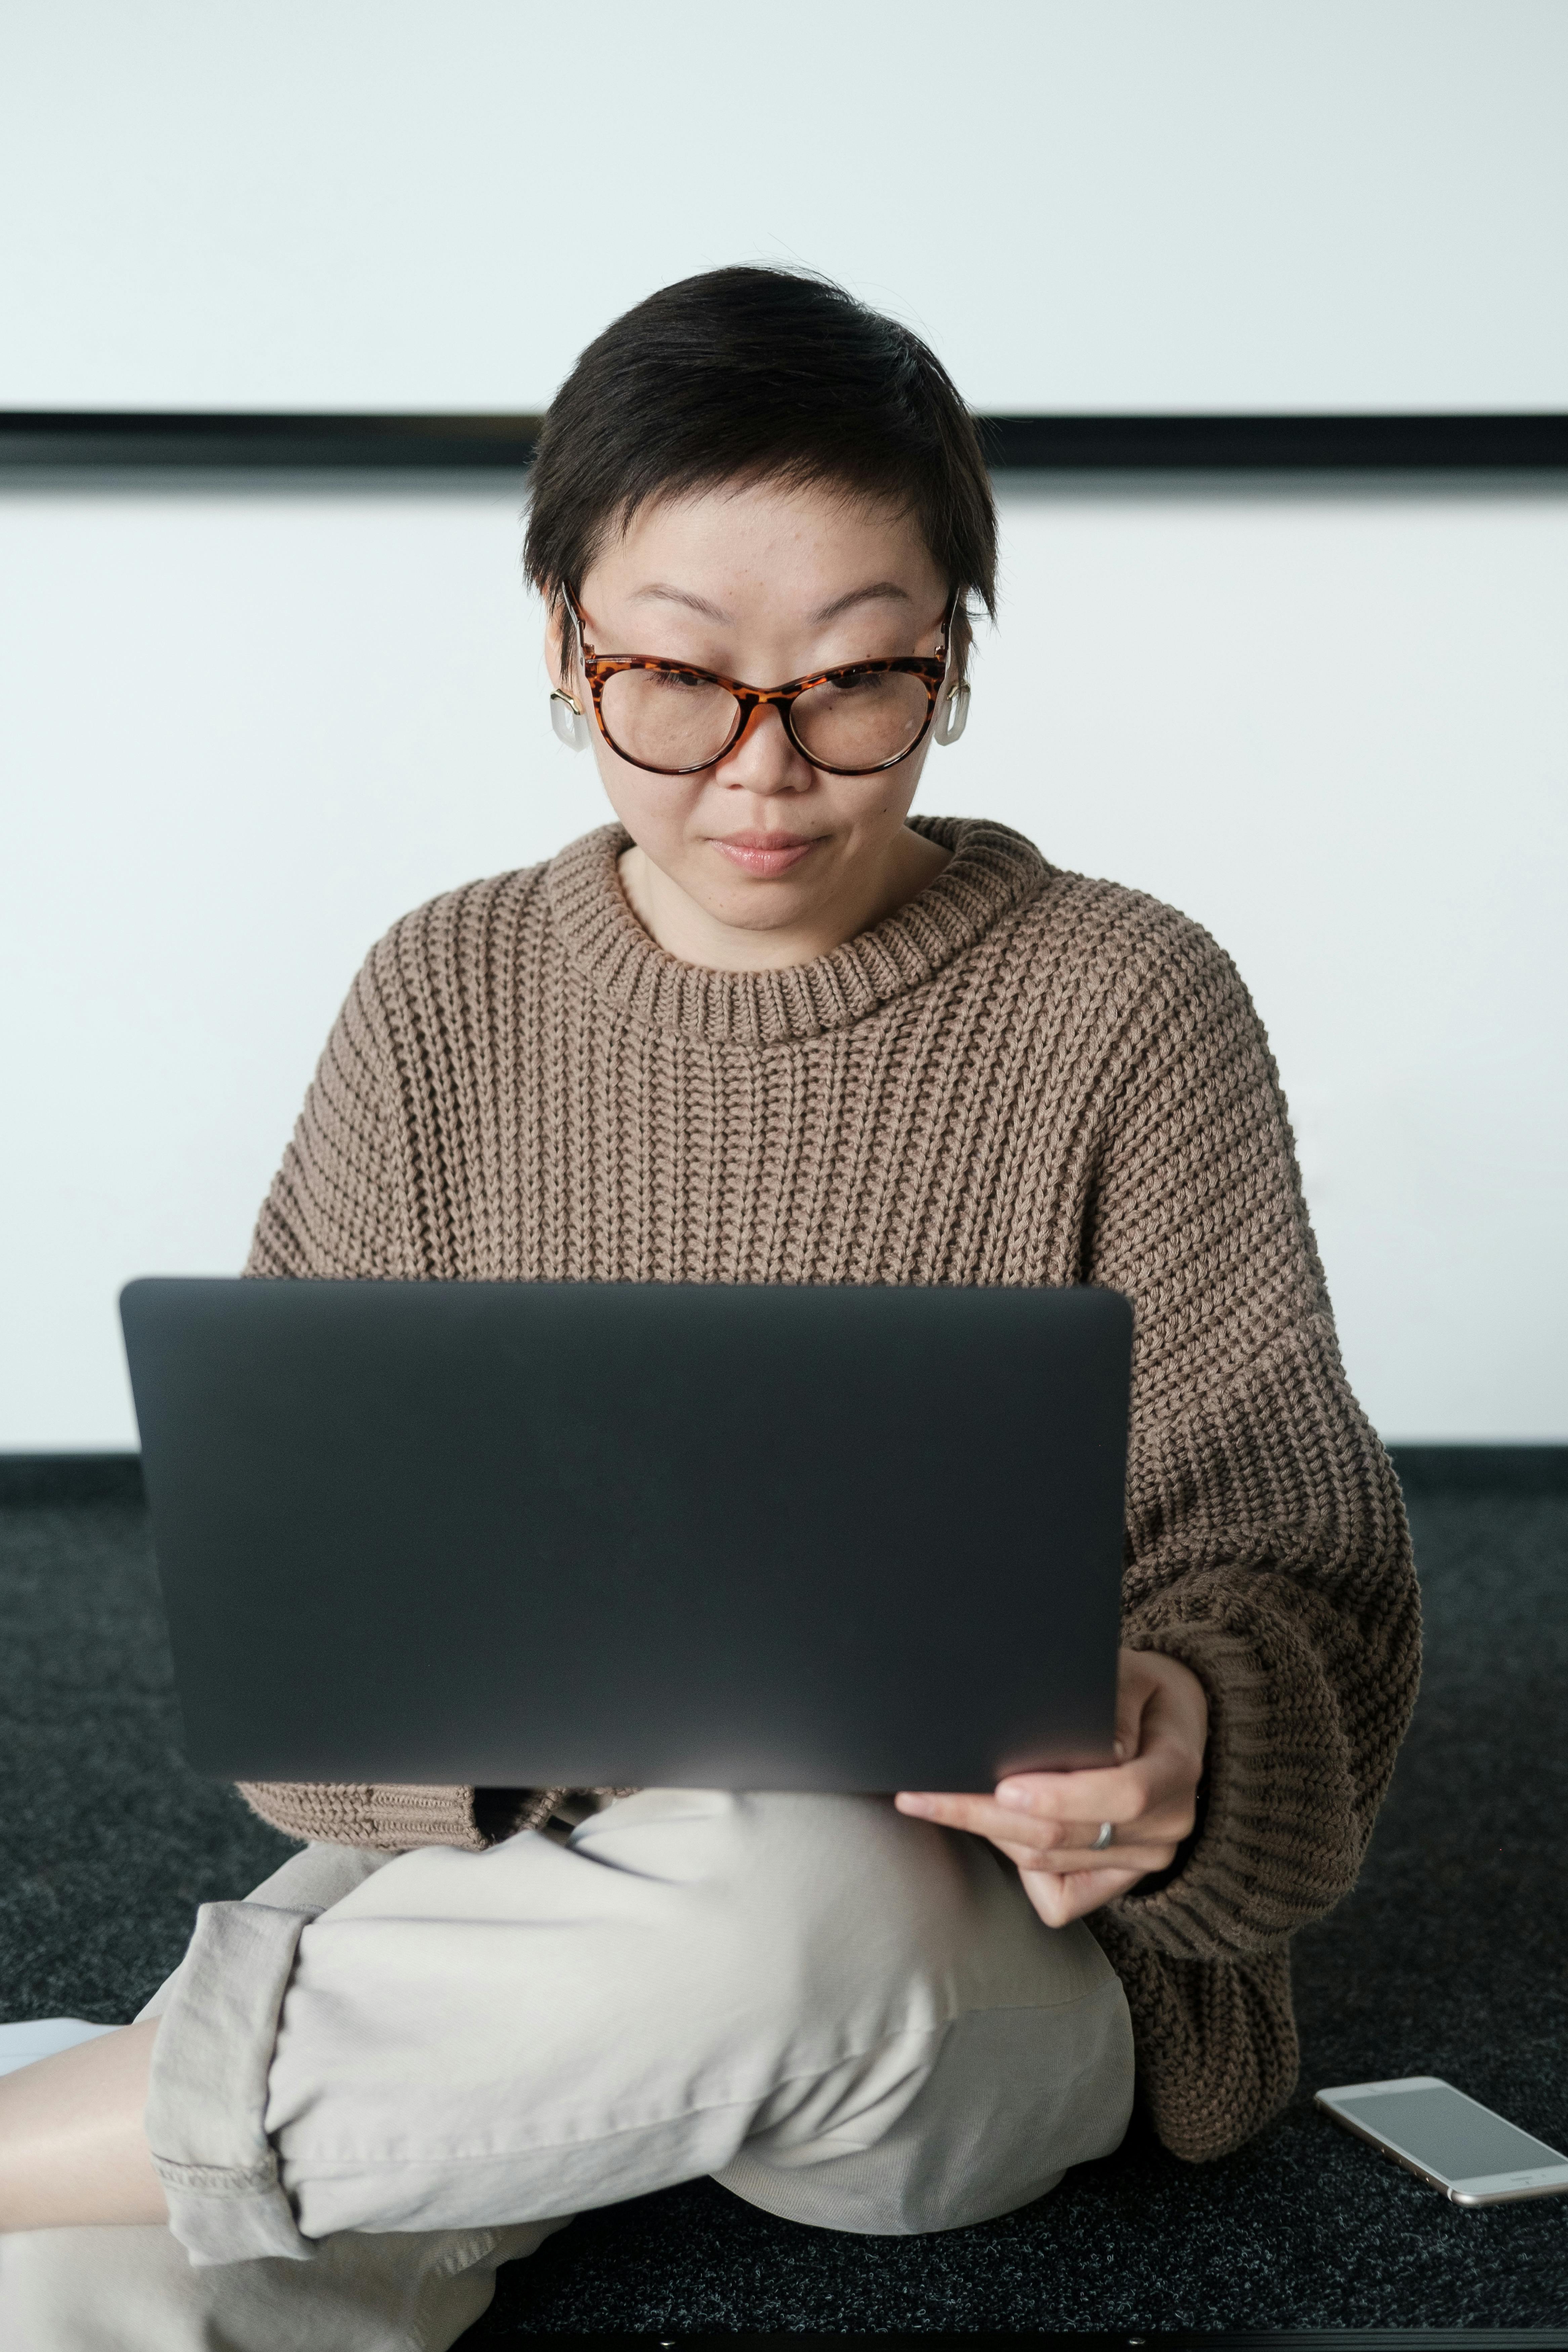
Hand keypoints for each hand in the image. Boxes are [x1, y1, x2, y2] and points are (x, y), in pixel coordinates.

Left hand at [894, 1647, 1208, 1926]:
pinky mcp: (1118, 1883)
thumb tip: (1098, 1745)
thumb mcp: (1134, 1677)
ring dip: (989, 1834)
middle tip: (925, 1796)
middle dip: (988, 1816)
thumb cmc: (1141, 1695)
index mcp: (1176, 1772)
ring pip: (1049, 1862)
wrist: (1169, 1730)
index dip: (1061, 1795)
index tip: (1002, 1786)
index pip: (1123, 1795)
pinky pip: (1059, 1897)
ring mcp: (1143, 1861)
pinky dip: (1020, 1869)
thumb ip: (1116, 1704)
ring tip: (936, 1803)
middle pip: (1067, 1835)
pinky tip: (993, 1830)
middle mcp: (1166, 1826)